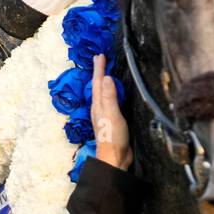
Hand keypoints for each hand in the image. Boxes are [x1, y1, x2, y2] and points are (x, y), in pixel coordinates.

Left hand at [89, 54, 130, 170]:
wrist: (114, 158)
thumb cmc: (112, 136)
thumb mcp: (112, 114)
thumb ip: (110, 97)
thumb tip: (107, 77)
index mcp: (98, 105)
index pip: (98, 82)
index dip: (99, 68)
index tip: (100, 55)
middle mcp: (100, 108)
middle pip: (99, 86)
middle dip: (99, 72)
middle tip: (99, 58)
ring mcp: (105, 114)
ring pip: (104, 93)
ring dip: (104, 81)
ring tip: (106, 72)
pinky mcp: (113, 121)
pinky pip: (111, 101)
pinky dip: (112, 93)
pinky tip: (115, 95)